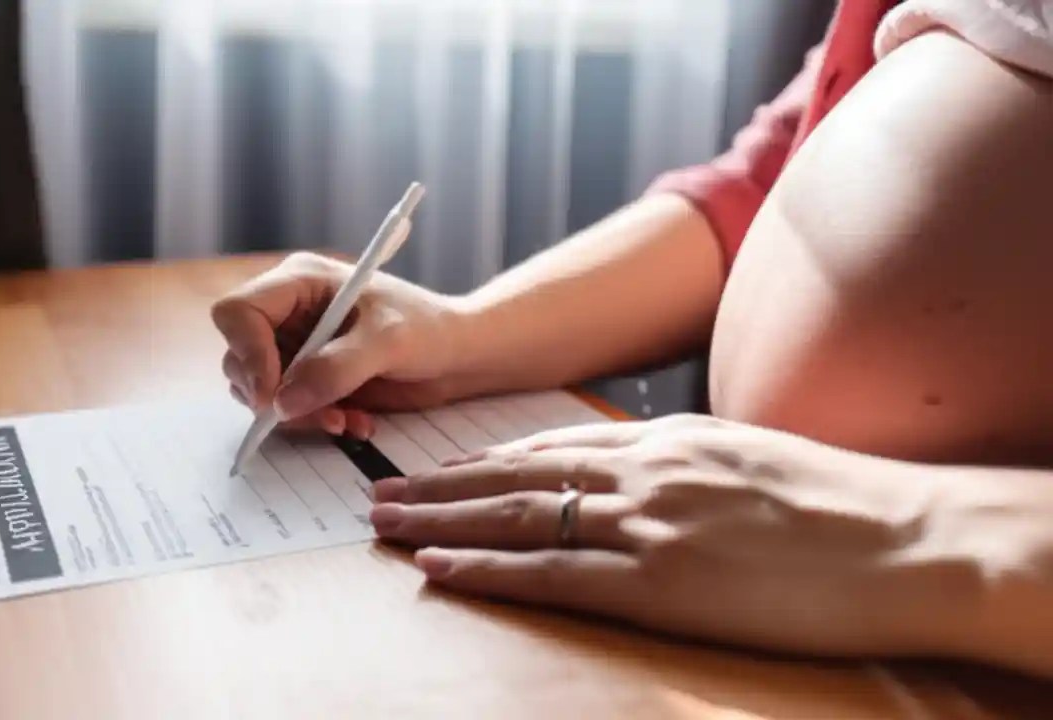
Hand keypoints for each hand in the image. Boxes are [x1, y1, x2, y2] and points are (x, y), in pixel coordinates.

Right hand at [212, 253, 468, 437]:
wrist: (456, 356)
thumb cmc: (429, 329)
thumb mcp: (387, 341)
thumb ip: (335, 368)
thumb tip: (284, 402)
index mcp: (299, 282)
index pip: (238, 312)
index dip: (247, 353)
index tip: (272, 395)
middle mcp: (287, 312)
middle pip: (240, 357)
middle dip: (276, 395)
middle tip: (321, 414)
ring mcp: (294, 346)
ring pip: (260, 390)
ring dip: (298, 415)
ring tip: (346, 419)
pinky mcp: (307, 378)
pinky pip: (286, 408)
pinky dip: (315, 421)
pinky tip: (355, 421)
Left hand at [369, 414, 974, 658]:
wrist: (903, 538)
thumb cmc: (837, 503)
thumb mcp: (747, 456)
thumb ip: (684, 461)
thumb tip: (641, 470)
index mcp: (665, 439)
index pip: (549, 444)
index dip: (484, 457)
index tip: (440, 467)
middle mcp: (641, 470)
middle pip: (514, 474)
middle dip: (440, 484)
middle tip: (381, 493)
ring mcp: (644, 523)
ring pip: (515, 516)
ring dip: (441, 521)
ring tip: (386, 525)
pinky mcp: (656, 581)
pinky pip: (549, 574)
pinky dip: (486, 570)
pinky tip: (440, 570)